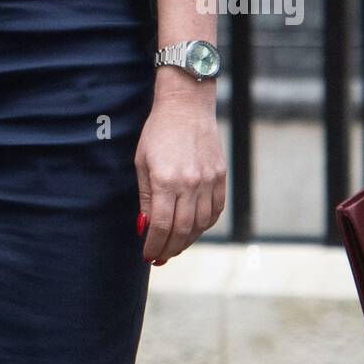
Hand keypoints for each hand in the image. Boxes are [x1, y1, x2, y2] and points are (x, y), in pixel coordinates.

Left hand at [134, 97, 225, 264]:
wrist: (186, 106)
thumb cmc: (158, 132)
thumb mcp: (142, 162)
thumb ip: (145, 197)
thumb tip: (145, 227)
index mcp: (165, 180)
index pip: (160, 225)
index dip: (154, 245)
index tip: (148, 255)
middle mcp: (189, 184)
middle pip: (182, 230)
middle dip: (169, 248)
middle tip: (160, 257)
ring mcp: (208, 181)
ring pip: (201, 224)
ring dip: (187, 240)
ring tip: (175, 246)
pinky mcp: (220, 177)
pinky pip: (216, 210)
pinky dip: (205, 225)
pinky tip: (194, 229)